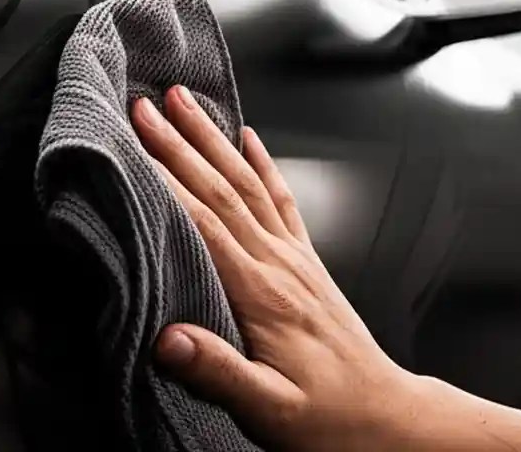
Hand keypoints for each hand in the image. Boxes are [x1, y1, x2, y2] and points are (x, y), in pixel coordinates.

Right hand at [130, 86, 423, 451]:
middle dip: (179, 142)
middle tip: (146, 104)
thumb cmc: (326, 420)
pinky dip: (262, 163)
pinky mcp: (306, 263)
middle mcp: (279, 265)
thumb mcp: (268, 410)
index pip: (203, 221)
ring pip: (248, 183)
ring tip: (185, 101)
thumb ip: (218, 372)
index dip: (164, 178)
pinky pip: (281, 200)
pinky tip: (249, 138)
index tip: (134, 143)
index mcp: (262, 295)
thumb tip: (168, 339)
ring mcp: (295, 259)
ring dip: (212, 139)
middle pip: (221, 189)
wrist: (386, 420)